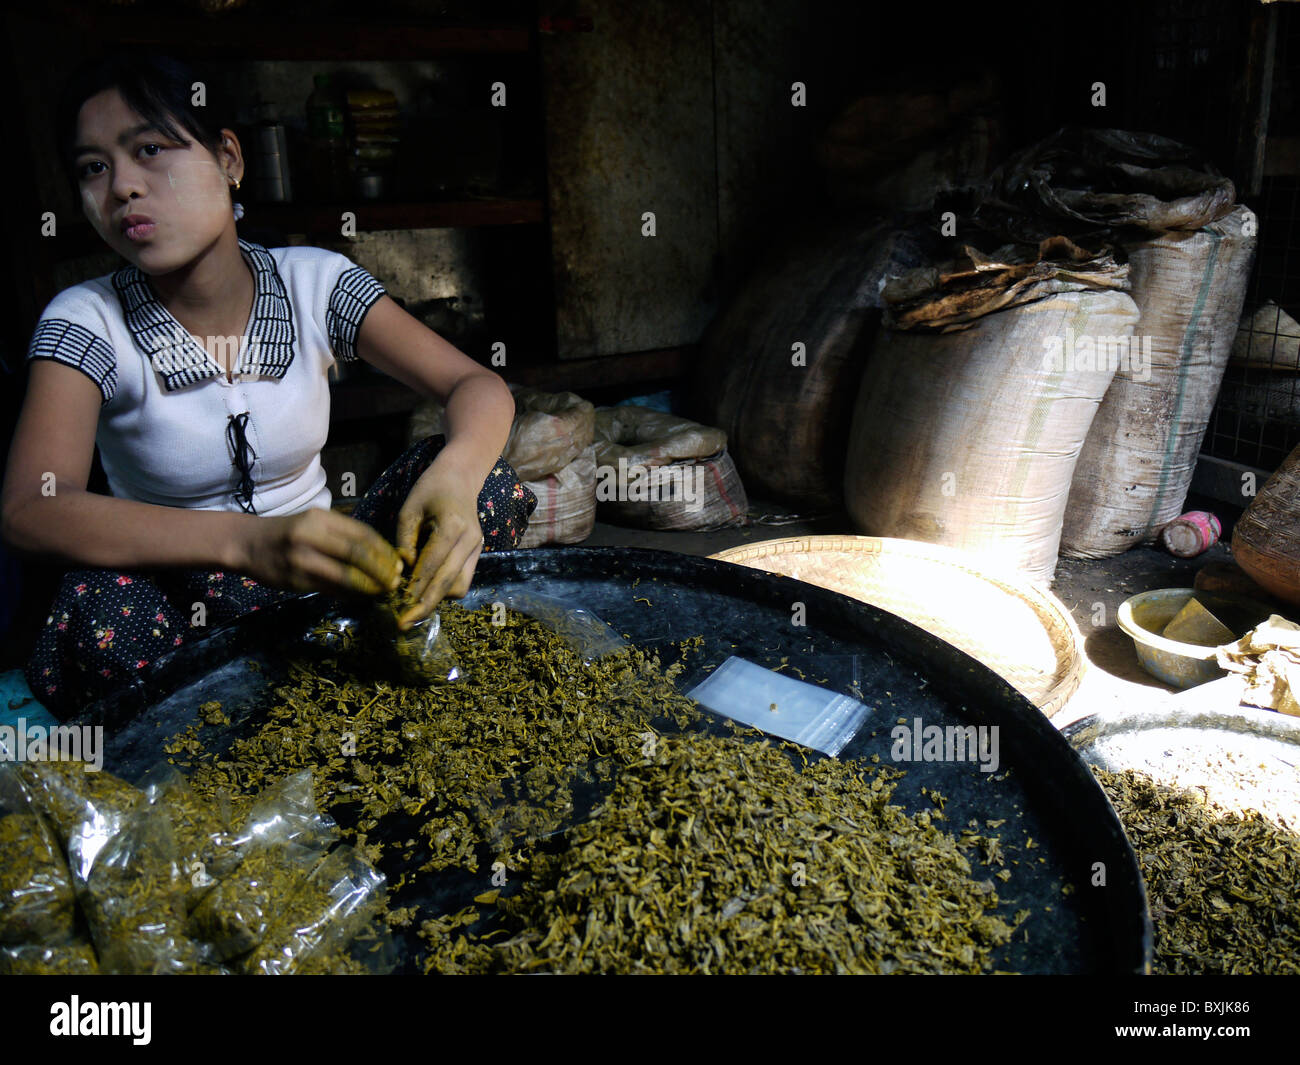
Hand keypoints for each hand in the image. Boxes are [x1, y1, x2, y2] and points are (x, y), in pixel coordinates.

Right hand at [237, 508, 403, 597]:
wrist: (247, 543)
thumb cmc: (288, 532)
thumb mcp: (314, 522)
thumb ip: (342, 534)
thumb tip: (382, 556)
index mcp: (320, 518)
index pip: (362, 533)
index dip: (384, 550)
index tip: (398, 563)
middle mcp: (310, 536)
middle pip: (356, 554)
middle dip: (381, 570)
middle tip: (395, 581)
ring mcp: (301, 559)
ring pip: (345, 575)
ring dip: (368, 586)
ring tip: (382, 591)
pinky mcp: (294, 580)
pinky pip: (330, 589)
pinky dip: (350, 593)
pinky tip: (360, 595)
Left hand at [393, 462, 483, 627]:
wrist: (461, 478)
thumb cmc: (431, 489)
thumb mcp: (409, 508)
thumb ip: (405, 540)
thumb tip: (402, 572)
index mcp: (454, 525)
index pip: (433, 563)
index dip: (415, 586)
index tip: (398, 604)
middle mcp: (470, 540)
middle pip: (448, 582)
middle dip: (425, 604)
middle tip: (405, 622)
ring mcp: (477, 548)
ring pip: (459, 586)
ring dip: (436, 598)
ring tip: (412, 606)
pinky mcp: (477, 554)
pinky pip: (462, 580)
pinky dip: (444, 589)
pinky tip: (426, 590)